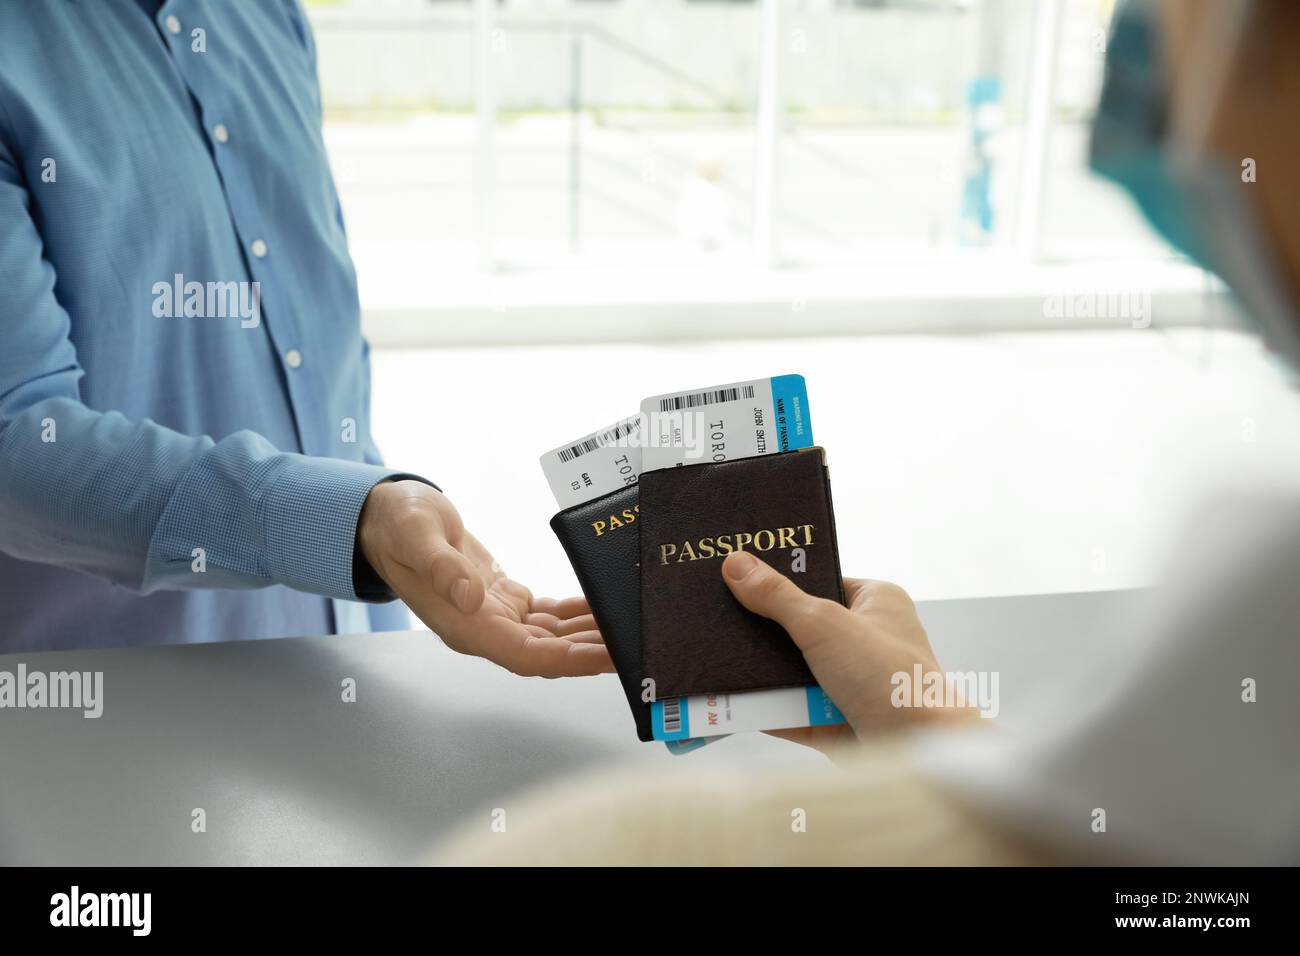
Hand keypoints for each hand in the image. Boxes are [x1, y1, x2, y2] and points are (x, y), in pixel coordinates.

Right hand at [357, 480, 612, 677]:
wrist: (386, 517)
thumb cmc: (396, 525)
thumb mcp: (415, 537)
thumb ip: (442, 568)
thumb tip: (471, 595)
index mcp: (464, 626)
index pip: (527, 656)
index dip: (570, 661)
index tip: (608, 660)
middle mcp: (483, 628)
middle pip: (549, 652)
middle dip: (593, 651)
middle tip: (638, 645)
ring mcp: (494, 615)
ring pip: (552, 637)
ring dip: (590, 634)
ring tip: (630, 625)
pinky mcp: (503, 598)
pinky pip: (546, 615)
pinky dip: (576, 614)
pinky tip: (602, 606)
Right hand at [720, 552, 979, 746]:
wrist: (919, 752)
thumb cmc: (890, 677)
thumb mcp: (824, 623)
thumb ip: (777, 596)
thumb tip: (735, 564)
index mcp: (875, 603)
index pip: (821, 581)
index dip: (781, 578)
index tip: (737, 574)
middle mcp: (864, 640)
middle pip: (799, 628)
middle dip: (761, 630)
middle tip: (715, 618)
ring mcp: (850, 684)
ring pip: (792, 671)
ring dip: (759, 672)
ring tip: (711, 659)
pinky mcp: (835, 722)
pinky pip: (788, 711)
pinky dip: (762, 708)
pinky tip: (724, 702)